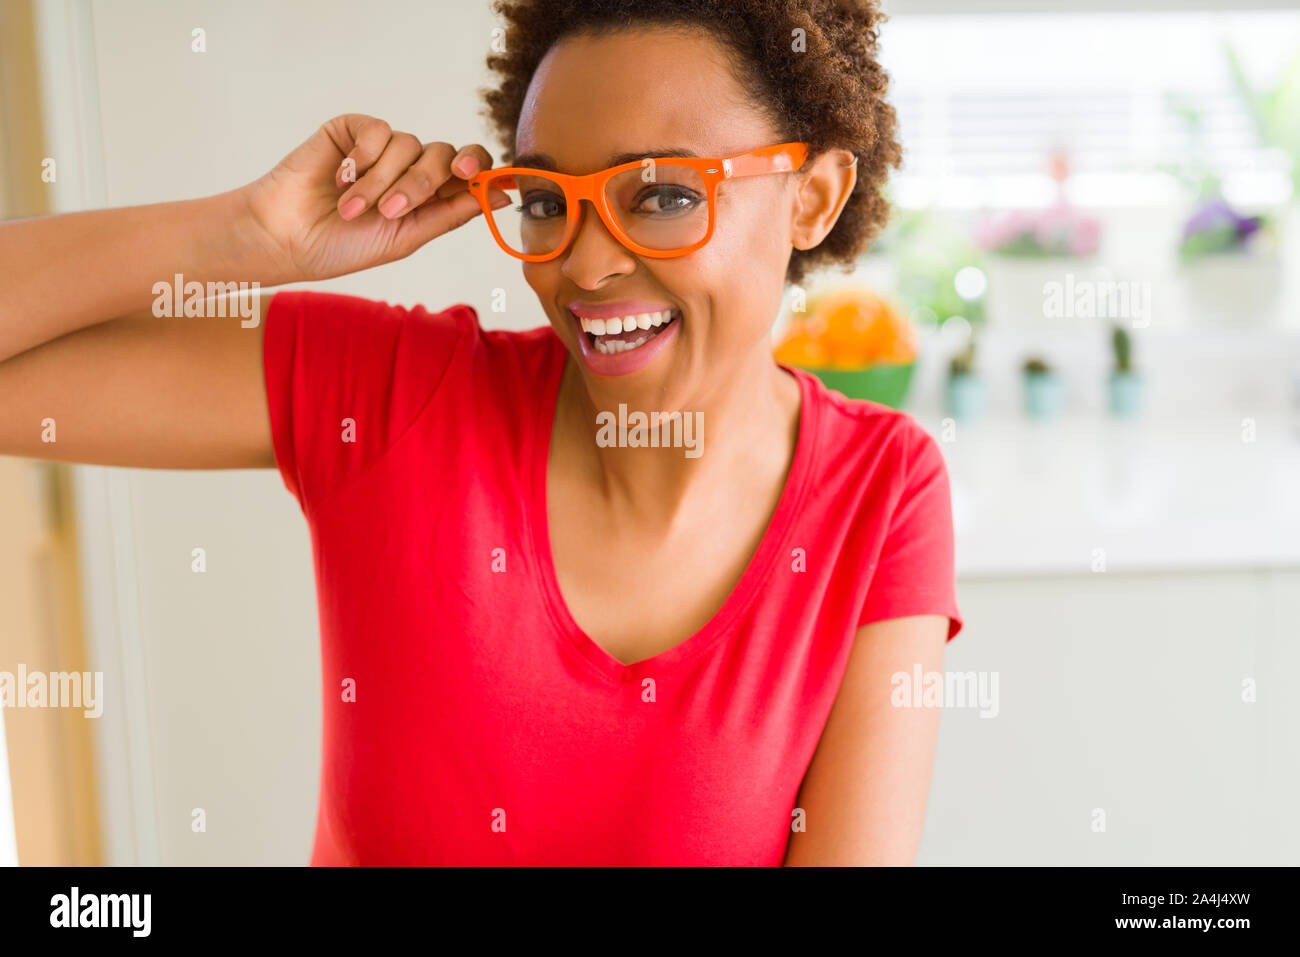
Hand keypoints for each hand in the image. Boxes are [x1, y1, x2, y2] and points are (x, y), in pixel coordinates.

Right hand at [239, 113, 509, 282]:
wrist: (287, 237)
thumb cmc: (343, 247)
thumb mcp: (406, 237)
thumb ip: (452, 213)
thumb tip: (503, 196)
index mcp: (430, 198)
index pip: (469, 171)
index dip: (478, 168)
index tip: (472, 175)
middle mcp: (410, 169)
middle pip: (444, 156)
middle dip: (420, 184)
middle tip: (391, 210)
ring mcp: (382, 149)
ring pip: (409, 145)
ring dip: (381, 182)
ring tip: (352, 208)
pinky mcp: (353, 131)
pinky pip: (378, 131)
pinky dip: (362, 159)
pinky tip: (340, 179)